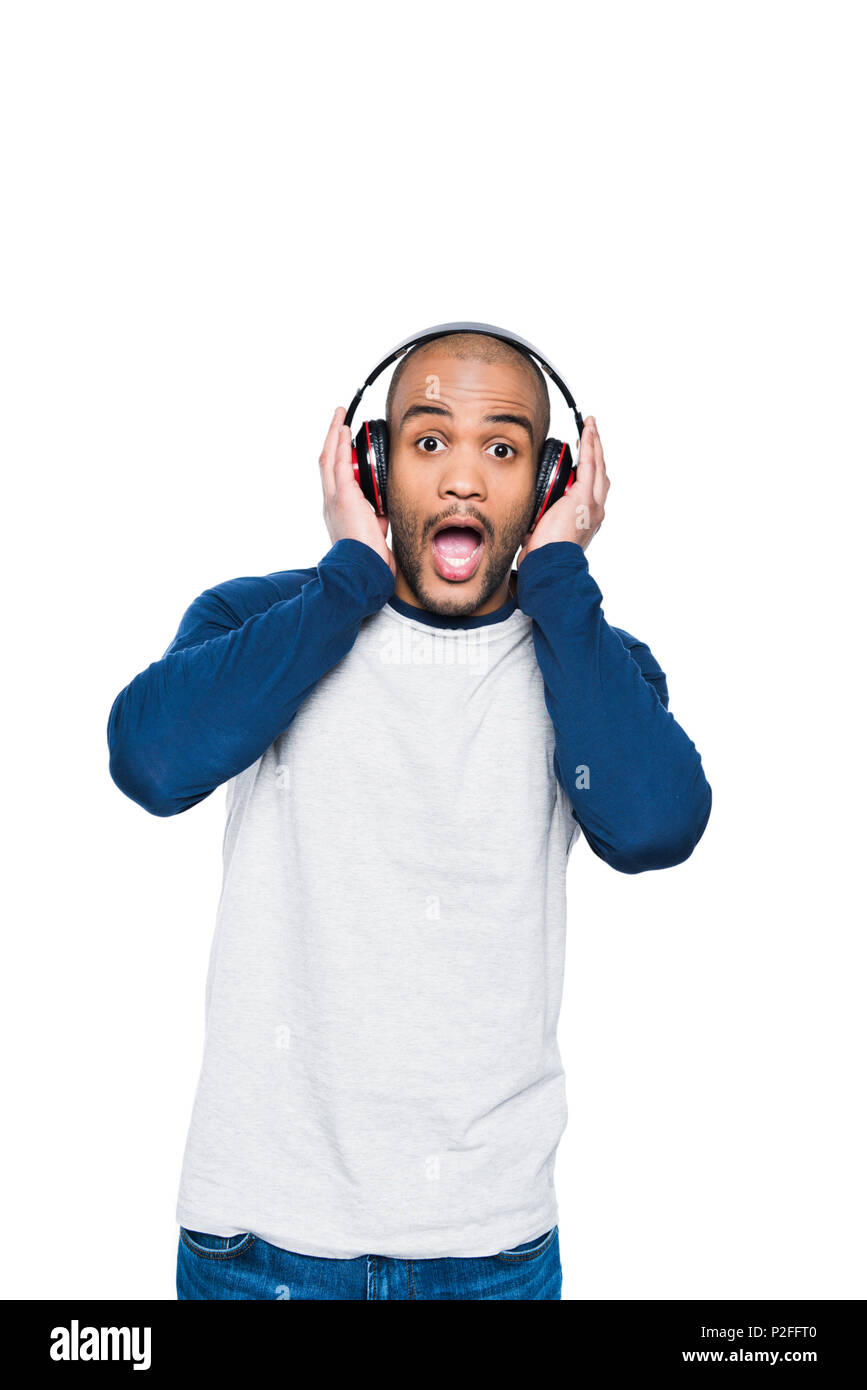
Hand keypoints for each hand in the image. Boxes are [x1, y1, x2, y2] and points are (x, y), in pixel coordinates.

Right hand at [320, 406, 394, 575]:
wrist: (363, 569)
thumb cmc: (369, 557)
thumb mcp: (375, 529)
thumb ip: (377, 513)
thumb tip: (384, 504)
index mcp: (337, 511)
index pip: (334, 478)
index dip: (337, 458)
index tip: (343, 442)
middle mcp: (330, 502)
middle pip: (325, 463)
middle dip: (331, 439)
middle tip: (337, 420)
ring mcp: (334, 498)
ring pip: (328, 458)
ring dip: (334, 435)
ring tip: (339, 416)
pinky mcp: (343, 496)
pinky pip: (338, 463)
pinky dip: (339, 444)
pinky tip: (343, 429)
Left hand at [516, 415, 608, 565]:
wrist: (550, 565)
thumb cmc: (545, 555)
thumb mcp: (541, 530)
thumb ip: (540, 517)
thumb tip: (528, 511)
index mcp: (587, 517)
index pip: (591, 486)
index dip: (590, 468)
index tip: (584, 452)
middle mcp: (595, 509)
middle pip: (600, 472)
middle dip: (597, 450)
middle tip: (591, 432)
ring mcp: (593, 503)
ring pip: (598, 465)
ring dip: (594, 443)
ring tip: (590, 426)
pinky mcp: (584, 497)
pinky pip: (590, 464)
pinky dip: (589, 445)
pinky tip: (586, 431)